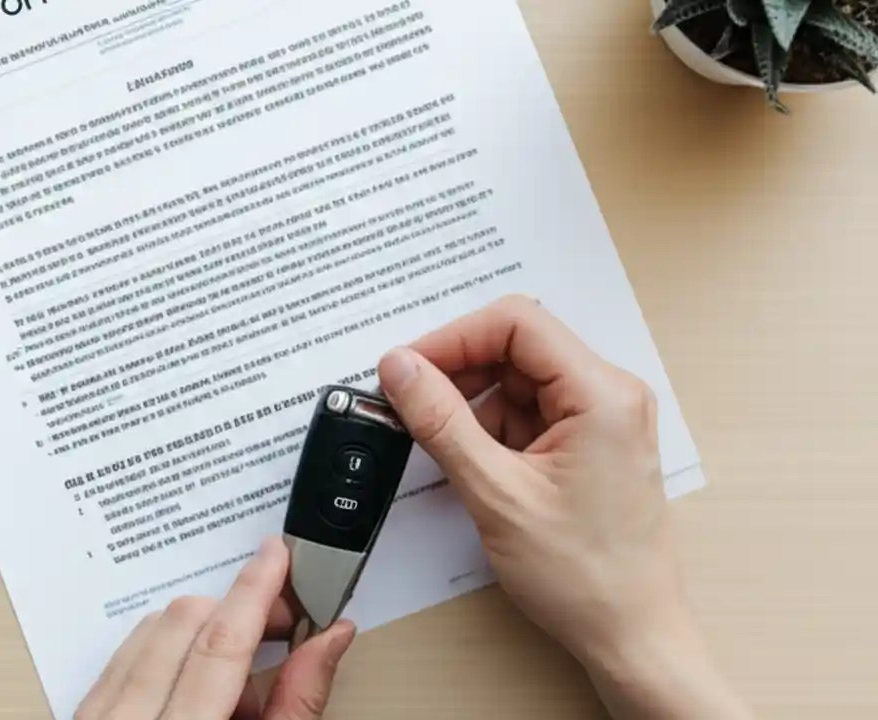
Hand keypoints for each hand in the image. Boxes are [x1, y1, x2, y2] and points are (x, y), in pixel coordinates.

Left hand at [76, 537, 355, 719]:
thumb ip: (299, 704)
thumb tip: (330, 640)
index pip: (220, 647)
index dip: (255, 591)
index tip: (278, 556)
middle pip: (182, 626)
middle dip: (238, 613)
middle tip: (285, 630)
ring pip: (148, 635)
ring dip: (202, 635)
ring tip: (241, 682)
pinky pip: (124, 662)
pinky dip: (165, 656)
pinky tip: (197, 688)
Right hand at [377, 295, 750, 719]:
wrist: (630, 635)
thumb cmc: (581, 575)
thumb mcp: (495, 494)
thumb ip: (441, 422)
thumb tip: (398, 368)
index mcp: (601, 394)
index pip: (517, 323)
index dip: (453, 338)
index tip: (406, 369)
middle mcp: (609, 394)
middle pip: (517, 346)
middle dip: (459, 371)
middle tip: (410, 405)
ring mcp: (602, 418)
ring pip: (518, 380)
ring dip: (473, 405)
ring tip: (446, 449)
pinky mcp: (589, 442)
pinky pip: (529, 411)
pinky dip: (492, 429)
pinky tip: (476, 466)